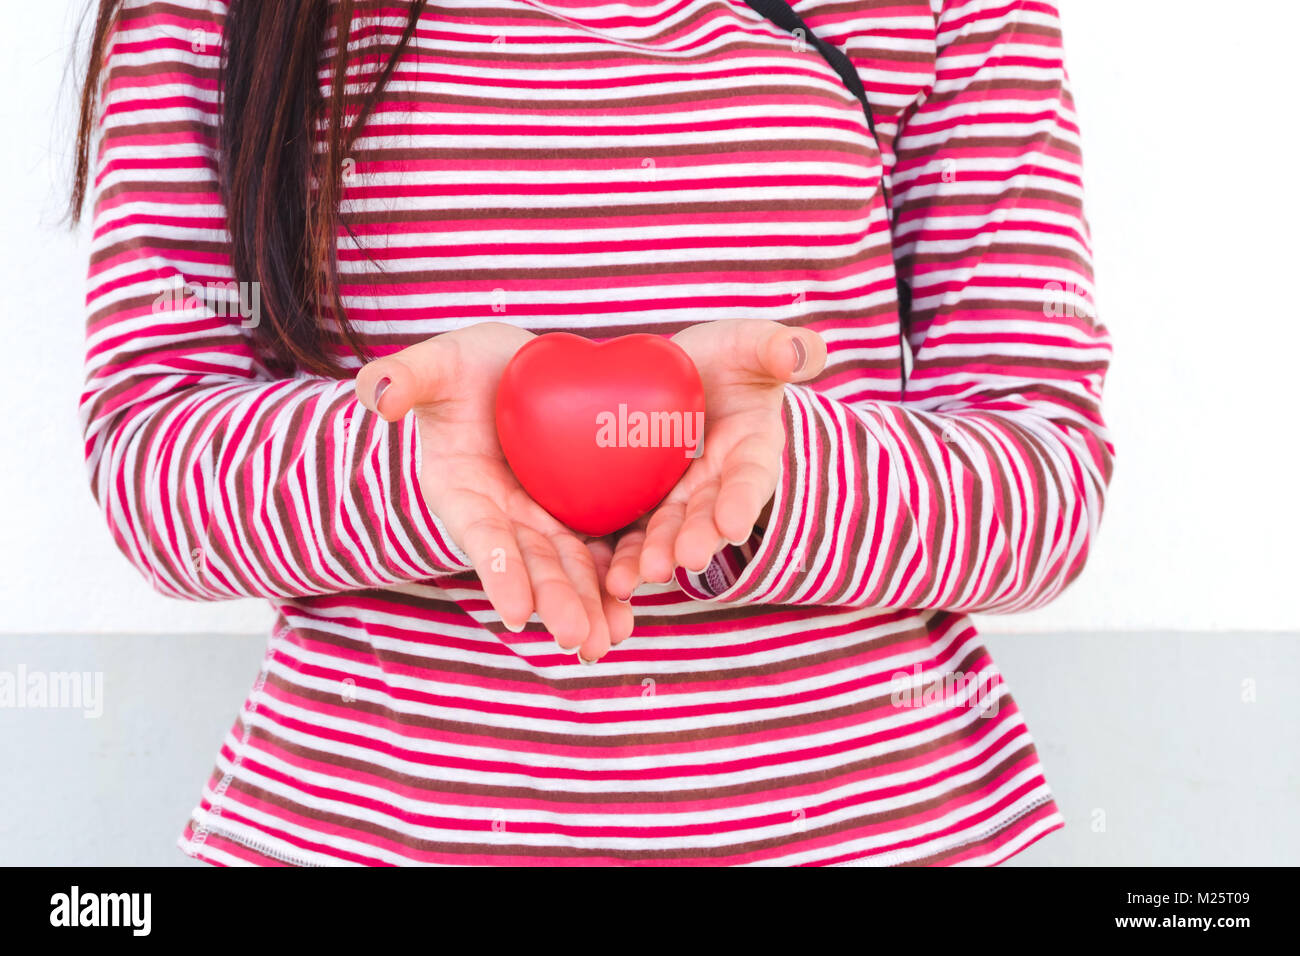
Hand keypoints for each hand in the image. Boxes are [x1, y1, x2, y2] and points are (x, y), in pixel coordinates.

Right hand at [356, 322, 632, 661]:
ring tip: (613, 638)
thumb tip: (377, 397)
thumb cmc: (467, 367)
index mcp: (462, 493)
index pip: (482, 537)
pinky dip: (615, 574)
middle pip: (533, 563)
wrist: (512, 368)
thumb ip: (404, 377)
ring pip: (570, 565)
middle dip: (557, 602)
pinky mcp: (580, 508)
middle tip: (583, 641)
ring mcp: (542, 517)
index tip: (519, 613)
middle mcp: (502, 516)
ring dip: (591, 604)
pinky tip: (632, 608)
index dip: (500, 573)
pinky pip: (601, 545)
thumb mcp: (436, 363)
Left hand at [604, 320, 826, 598]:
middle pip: (708, 517)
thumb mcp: (754, 344)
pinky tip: (608, 578)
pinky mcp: (645, 500)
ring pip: (669, 531)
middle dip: (696, 539)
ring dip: (654, 555)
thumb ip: (780, 347)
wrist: (682, 370)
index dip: (742, 500)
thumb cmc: (728, 357)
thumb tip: (801, 352)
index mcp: (753, 450)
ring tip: (635, 578)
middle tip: (682, 559)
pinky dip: (622, 554)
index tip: (732, 523)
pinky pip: (633, 530)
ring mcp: (680, 496)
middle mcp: (719, 483)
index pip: (751, 479)